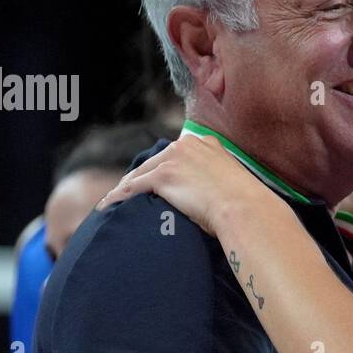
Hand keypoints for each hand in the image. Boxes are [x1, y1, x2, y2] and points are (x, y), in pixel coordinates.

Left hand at [97, 132, 282, 237]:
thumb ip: (219, 181)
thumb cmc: (245, 205)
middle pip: (155, 161)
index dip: (163, 168)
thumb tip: (214, 198)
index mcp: (207, 144)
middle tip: (130, 193)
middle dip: (142, 176)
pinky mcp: (162, 175)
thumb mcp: (233, 184)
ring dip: (126, 188)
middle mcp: (188, 145)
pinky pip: (132, 187)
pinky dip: (118, 197)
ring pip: (140, 173)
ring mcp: (174, 159)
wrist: (244, 208)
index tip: (156, 181)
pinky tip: (107, 206)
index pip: (176, 154)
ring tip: (115, 202)